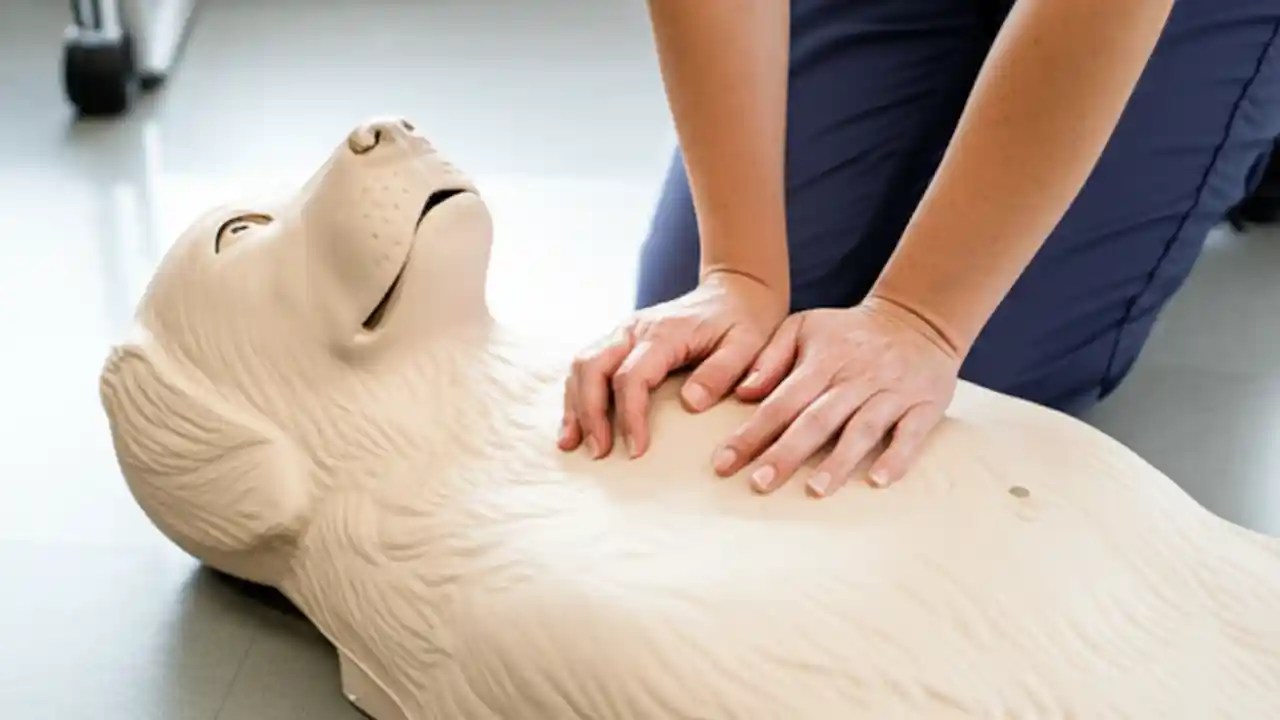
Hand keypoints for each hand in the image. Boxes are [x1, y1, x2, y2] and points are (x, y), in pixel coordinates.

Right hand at [559, 271, 787, 458]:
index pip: (632, 376)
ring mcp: (624, 331)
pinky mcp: (620, 339)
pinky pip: (587, 364)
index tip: (636, 449)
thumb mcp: (748, 346)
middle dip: (590, 412)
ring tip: (574, 444)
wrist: (736, 291)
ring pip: (582, 365)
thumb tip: (690, 403)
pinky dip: (576, 395)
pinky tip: (576, 425)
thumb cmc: (744, 322)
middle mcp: (636, 328)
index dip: (629, 415)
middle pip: (593, 367)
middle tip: (599, 452)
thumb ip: (721, 372)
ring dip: (575, 405)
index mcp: (665, 333)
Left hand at [713, 296, 961, 495]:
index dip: (752, 433)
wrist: (917, 320)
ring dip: (839, 461)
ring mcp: (891, 392)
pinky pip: (910, 434)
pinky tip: (879, 481)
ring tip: (815, 490)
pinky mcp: (924, 406)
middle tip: (759, 483)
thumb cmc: (849, 333)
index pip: (781, 402)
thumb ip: (770, 357)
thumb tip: (742, 393)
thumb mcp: (804, 327)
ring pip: (861, 429)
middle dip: (786, 453)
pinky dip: (896, 457)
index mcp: (822, 360)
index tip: (725, 463)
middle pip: (816, 420)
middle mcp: (855, 378)